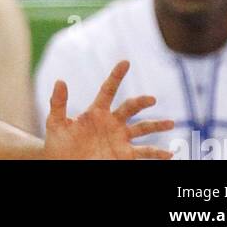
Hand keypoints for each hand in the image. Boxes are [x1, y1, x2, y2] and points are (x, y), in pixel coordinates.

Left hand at [43, 60, 173, 159]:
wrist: (63, 164)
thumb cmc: (58, 143)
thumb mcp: (55, 122)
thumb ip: (58, 103)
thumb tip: (60, 81)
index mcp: (96, 112)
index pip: (108, 89)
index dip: (116, 76)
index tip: (125, 61)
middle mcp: (111, 123)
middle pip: (130, 108)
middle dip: (141, 103)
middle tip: (151, 99)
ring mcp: (119, 139)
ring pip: (142, 129)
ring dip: (156, 126)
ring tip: (171, 123)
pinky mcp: (123, 156)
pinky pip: (143, 153)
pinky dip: (157, 153)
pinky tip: (169, 154)